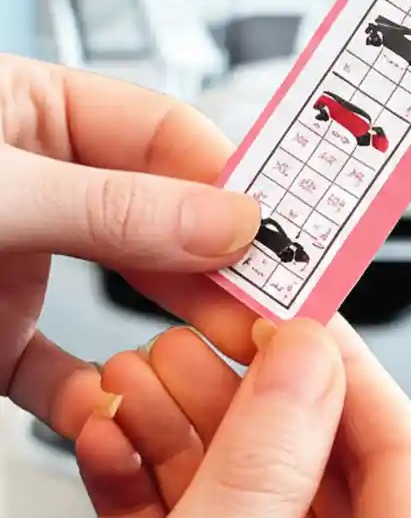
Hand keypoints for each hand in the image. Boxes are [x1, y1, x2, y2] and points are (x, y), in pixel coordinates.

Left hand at [0, 56, 262, 440]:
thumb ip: (109, 206)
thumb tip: (226, 220)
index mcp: (31, 110)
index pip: (166, 138)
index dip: (229, 185)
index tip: (279, 234)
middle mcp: (36, 183)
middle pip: (163, 223)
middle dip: (218, 271)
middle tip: (270, 310)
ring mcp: (16, 258)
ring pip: (124, 296)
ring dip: (175, 334)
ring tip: (225, 358)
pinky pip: (55, 368)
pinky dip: (88, 397)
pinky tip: (114, 407)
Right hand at [75, 318, 410, 517]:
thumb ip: (261, 476)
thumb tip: (305, 363)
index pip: (410, 462)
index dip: (350, 372)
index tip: (297, 311)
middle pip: (325, 478)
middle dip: (245, 396)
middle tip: (203, 326)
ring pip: (257, 510)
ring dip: (187, 436)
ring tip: (140, 371)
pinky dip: (156, 501)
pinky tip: (115, 444)